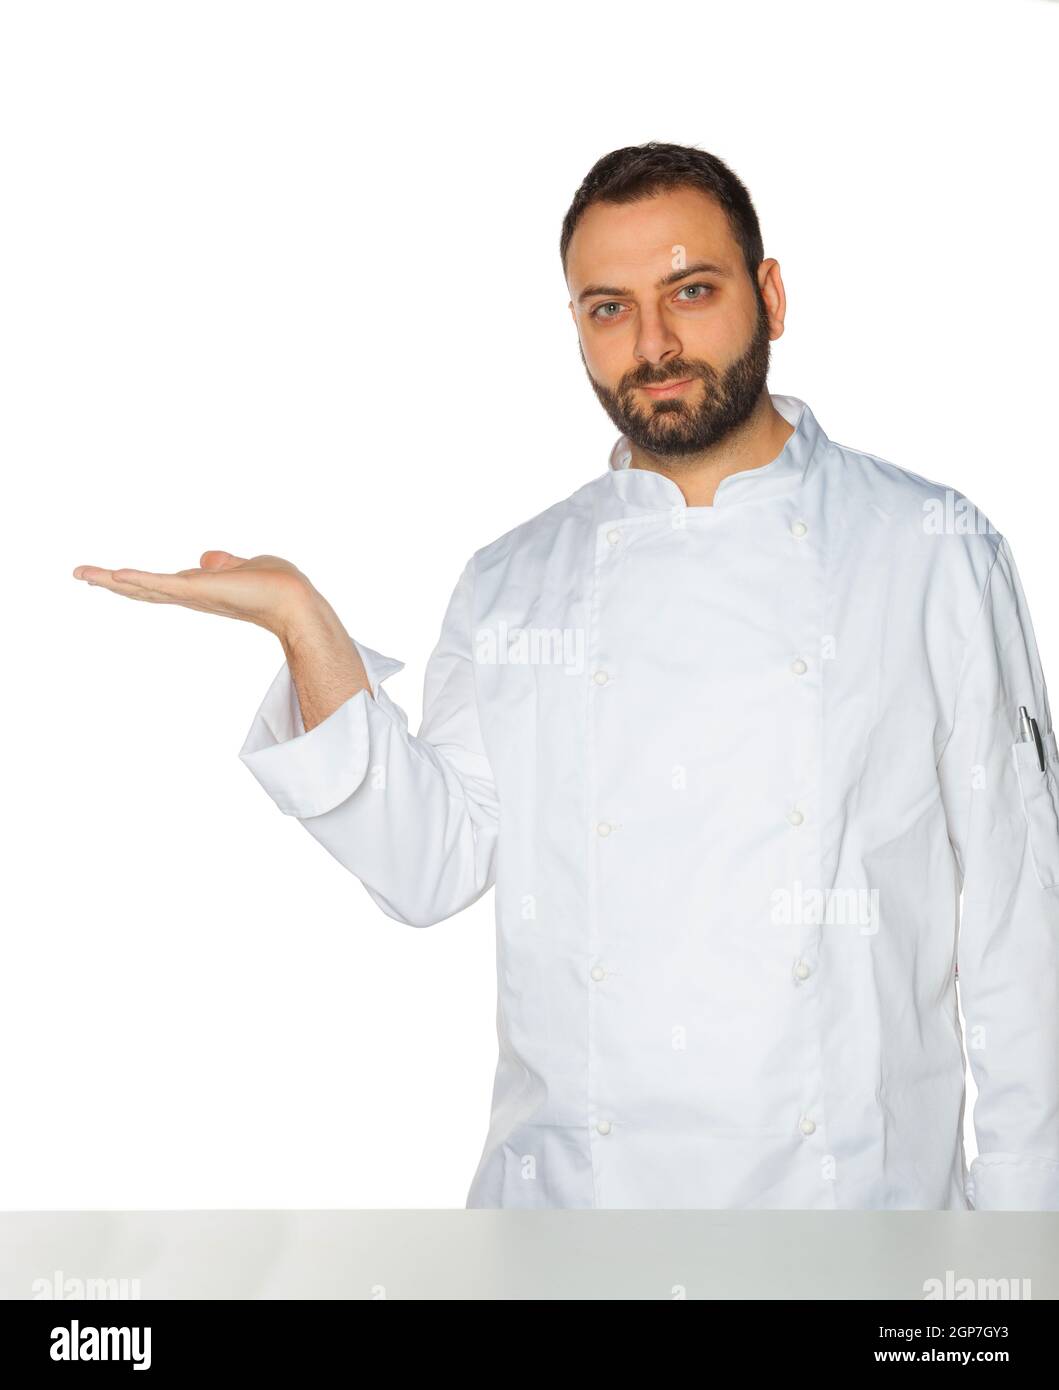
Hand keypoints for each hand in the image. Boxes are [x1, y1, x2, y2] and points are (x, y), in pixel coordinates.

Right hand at [71, 550, 319, 638]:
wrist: (293, 599)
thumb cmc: (276, 586)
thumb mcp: (243, 566)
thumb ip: (223, 564)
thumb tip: (206, 559)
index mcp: (198, 590)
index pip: (158, 585)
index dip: (133, 581)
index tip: (109, 575)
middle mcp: (191, 596)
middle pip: (142, 589)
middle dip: (110, 582)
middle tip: (80, 573)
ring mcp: (193, 595)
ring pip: (144, 588)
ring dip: (113, 580)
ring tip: (84, 573)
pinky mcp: (198, 591)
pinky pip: (163, 585)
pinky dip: (139, 580)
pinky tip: (116, 574)